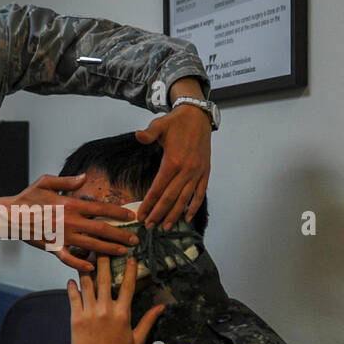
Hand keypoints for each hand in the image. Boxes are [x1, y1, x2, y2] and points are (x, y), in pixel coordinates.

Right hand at [0, 174, 138, 273]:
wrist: (9, 215)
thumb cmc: (28, 198)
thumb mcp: (46, 182)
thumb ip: (67, 180)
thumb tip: (84, 177)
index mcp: (70, 204)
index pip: (101, 208)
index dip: (118, 213)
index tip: (131, 216)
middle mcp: (70, 222)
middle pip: (101, 229)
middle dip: (121, 235)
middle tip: (135, 239)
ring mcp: (62, 236)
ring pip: (91, 245)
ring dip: (109, 249)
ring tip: (123, 252)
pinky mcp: (53, 248)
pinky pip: (69, 259)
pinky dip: (81, 264)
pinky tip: (92, 267)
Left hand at [66, 256, 164, 343]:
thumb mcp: (137, 339)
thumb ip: (148, 320)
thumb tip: (161, 306)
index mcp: (123, 314)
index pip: (128, 286)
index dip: (129, 269)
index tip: (129, 256)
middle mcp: (106, 310)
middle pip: (105, 278)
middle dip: (104, 260)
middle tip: (102, 246)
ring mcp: (90, 313)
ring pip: (87, 284)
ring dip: (86, 268)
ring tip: (84, 256)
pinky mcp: (76, 319)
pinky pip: (73, 297)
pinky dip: (72, 287)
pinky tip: (72, 279)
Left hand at [134, 78, 211, 228]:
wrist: (198, 116)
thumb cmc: (176, 122)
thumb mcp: (160, 124)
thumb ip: (149, 133)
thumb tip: (139, 136)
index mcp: (173, 161)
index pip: (158, 188)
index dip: (148, 204)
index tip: (140, 216)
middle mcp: (186, 170)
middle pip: (170, 198)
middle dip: (159, 214)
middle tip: (149, 227)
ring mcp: (197, 172)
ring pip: (185, 199)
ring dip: (175, 214)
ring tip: (166, 227)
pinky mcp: (205, 172)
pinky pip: (200, 193)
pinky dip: (194, 206)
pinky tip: (187, 217)